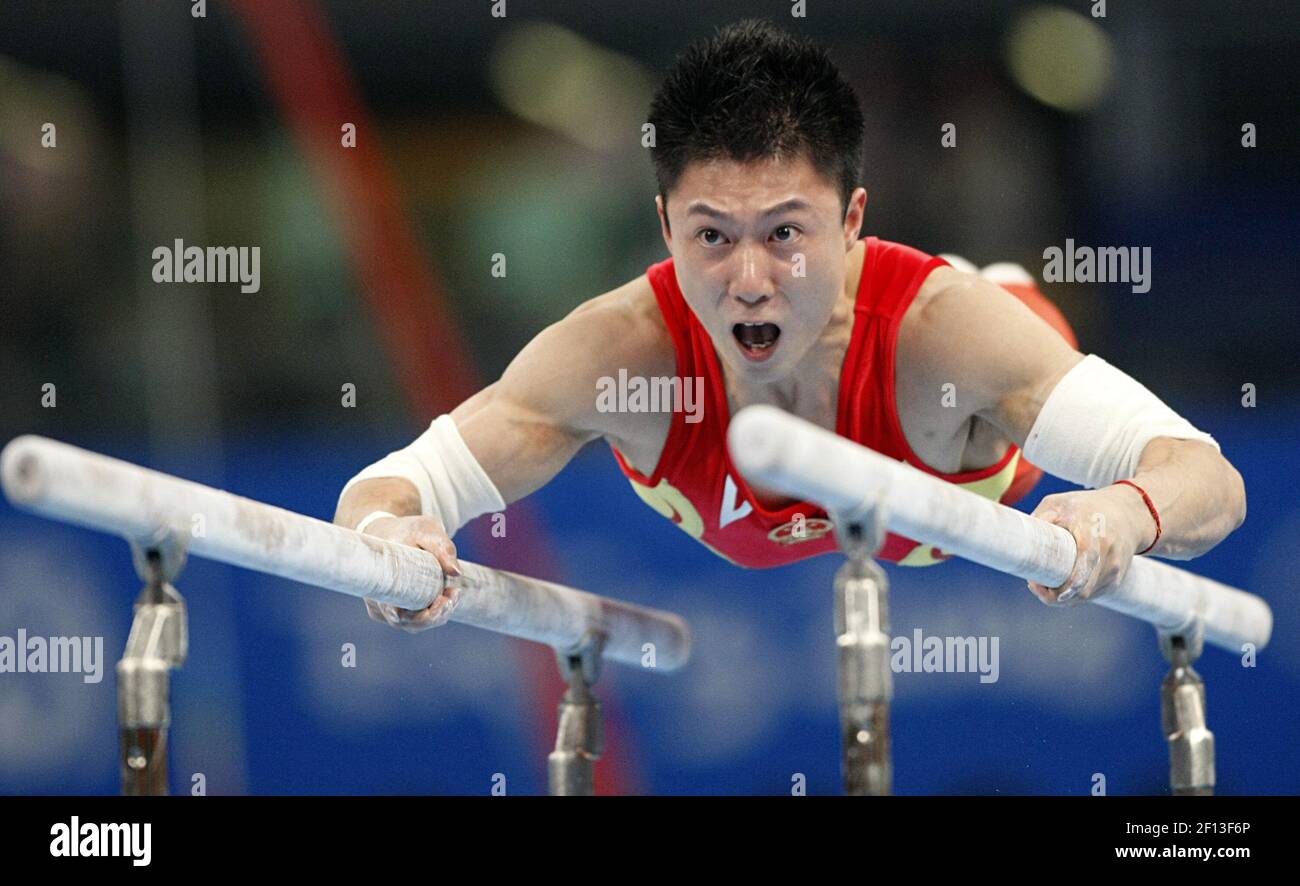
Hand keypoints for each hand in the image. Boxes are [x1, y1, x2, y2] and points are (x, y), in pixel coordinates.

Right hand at [358, 515, 461, 631]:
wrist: (388, 532)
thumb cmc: (407, 531)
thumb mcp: (427, 531)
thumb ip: (443, 548)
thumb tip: (456, 573)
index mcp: (380, 581)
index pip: (398, 614)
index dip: (424, 616)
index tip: (445, 600)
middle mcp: (377, 600)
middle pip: (408, 623)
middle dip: (436, 615)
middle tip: (454, 594)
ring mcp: (383, 607)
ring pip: (412, 624)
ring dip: (437, 615)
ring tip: (453, 594)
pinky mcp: (391, 608)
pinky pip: (413, 621)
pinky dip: (432, 613)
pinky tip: (446, 598)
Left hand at [1026, 486, 1153, 605]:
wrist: (1129, 513)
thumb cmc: (1087, 507)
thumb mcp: (1059, 503)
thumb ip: (1040, 519)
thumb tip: (1019, 539)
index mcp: (1093, 536)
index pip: (1081, 570)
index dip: (1059, 587)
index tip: (1035, 584)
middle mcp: (1109, 557)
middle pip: (1081, 591)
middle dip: (1053, 594)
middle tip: (1034, 584)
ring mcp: (1115, 571)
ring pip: (1084, 597)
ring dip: (1062, 596)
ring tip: (1045, 581)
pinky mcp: (1116, 581)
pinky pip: (1090, 596)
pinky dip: (1072, 594)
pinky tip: (1060, 582)